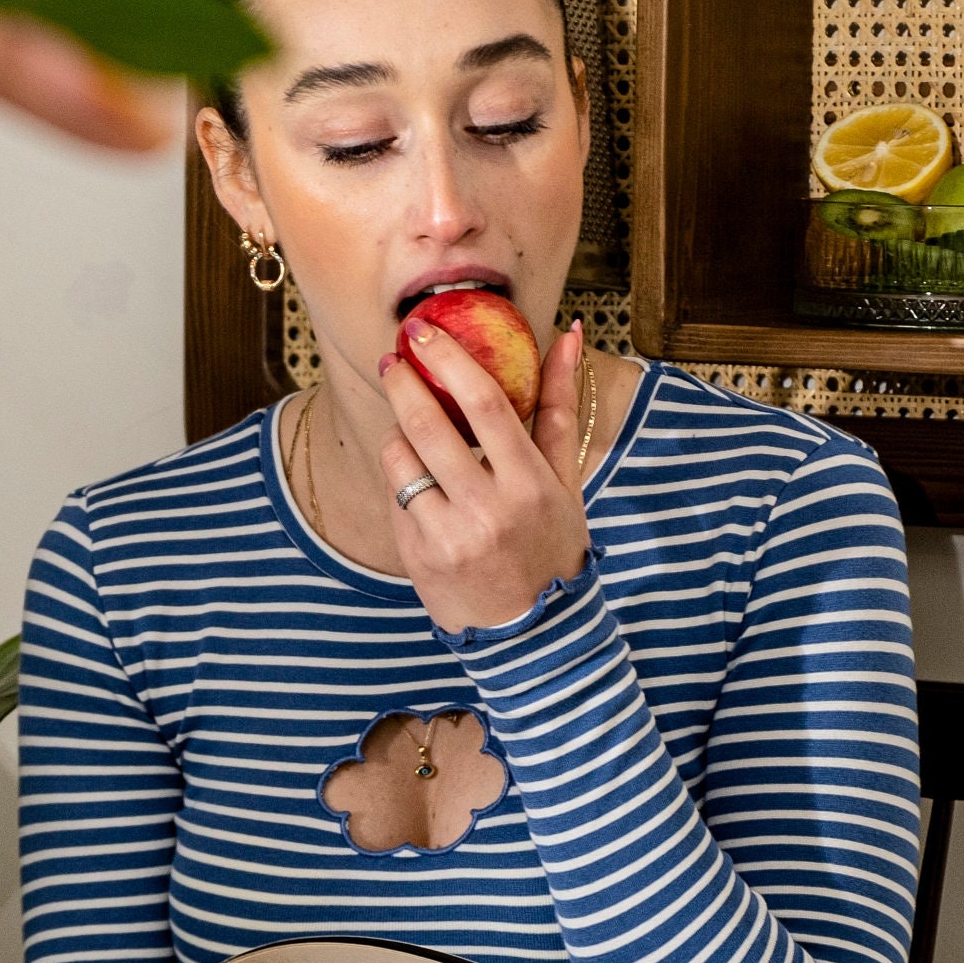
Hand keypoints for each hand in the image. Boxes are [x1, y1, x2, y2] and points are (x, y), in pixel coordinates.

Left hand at [378, 317, 587, 635]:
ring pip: (401, 459)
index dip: (452, 360)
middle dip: (404, 382)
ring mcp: (448, 536)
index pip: (487, 405)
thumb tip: (569, 335)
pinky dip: (401, 474)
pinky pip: (395, 495)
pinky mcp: (417, 556)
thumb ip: (559, 406)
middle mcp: (488, 510)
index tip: (426, 330)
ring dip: (398, 429)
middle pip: (430, 425)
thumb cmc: (551, 543)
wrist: (530, 632)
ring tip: (409, 422)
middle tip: (395, 356)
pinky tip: (414, 472)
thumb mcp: (565, 480)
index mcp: (530, 485)